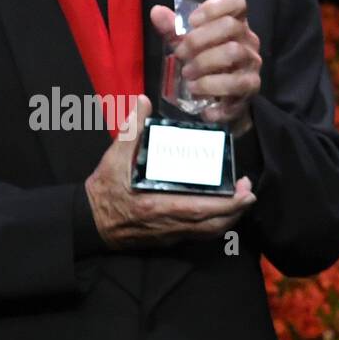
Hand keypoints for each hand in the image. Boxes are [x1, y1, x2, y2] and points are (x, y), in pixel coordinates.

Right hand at [84, 95, 256, 250]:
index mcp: (158, 204)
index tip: (244, 190)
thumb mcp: (113, 158)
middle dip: (236, 210)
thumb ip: (131, 129)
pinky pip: (198, 235)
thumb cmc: (103, 190)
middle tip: (248, 191)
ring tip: (239, 200)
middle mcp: (168, 223)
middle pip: (213, 224)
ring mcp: (170, 233)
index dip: (228, 204)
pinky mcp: (168, 238)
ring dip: (228, 219)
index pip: (202, 209)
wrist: (90, 222)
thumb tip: (143, 101)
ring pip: (208, 232)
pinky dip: (214, 225)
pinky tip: (221, 212)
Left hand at [150, 0, 260, 129]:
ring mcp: (252, 64)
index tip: (191, 22)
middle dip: (199, 39)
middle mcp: (248, 41)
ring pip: (233, 53)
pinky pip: (235, 86)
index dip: (213, 7)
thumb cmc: (207, 67)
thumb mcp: (189, 47)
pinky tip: (198, 96)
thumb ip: (173, 30)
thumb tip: (156, 12)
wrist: (224, 103)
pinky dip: (212, 90)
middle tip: (180, 54)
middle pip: (231, 26)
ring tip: (187, 76)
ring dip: (204, 64)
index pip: (237, 2)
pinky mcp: (250, 87)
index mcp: (236, 24)